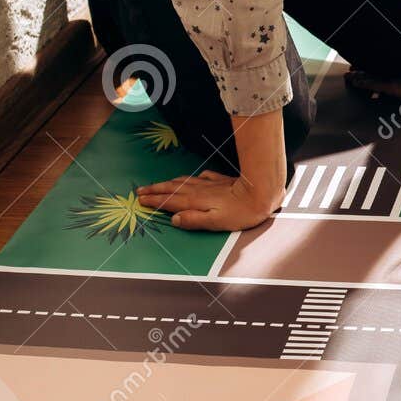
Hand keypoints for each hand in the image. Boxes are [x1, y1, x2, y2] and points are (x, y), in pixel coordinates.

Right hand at [136, 169, 283, 231]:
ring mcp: (209, 184)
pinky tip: (193, 178)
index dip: (154, 201)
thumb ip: (193, 220)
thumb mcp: (216, 222)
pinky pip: (201, 178)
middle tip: (140, 190)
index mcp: (195, 202)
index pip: (169, 202)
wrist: (260, 192)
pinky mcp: (221, 181)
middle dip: (155, 190)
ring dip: (168, 183)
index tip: (140, 200)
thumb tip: (174, 219)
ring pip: (183, 182)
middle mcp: (199, 190)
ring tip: (158, 184)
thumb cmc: (241, 212)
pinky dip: (192, 178)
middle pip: (172, 189)